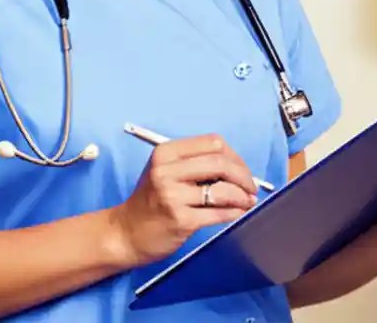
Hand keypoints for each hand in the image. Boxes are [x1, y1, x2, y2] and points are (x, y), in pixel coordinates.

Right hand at [109, 134, 259, 266]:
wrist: (127, 233)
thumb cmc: (150, 202)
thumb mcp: (164, 172)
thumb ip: (194, 164)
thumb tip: (237, 168)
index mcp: (164, 153)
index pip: (212, 143)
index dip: (234, 156)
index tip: (240, 170)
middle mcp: (166, 171)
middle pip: (221, 163)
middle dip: (244, 176)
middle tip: (250, 188)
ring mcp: (172, 196)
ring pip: (224, 190)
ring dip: (243, 197)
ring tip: (246, 202)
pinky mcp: (182, 220)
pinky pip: (220, 213)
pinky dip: (235, 212)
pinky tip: (237, 213)